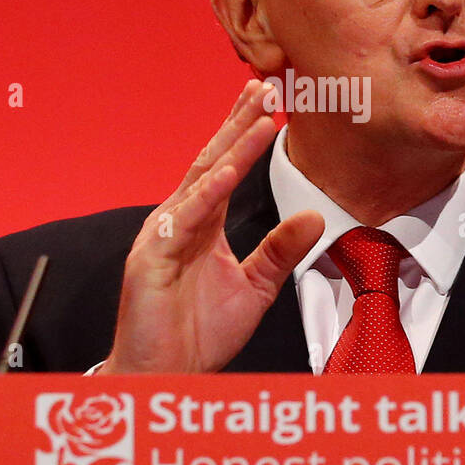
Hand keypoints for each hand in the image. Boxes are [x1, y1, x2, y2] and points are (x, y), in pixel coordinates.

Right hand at [99, 79, 324, 372]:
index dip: (245, 134)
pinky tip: (226, 172)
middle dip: (237, 124)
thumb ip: (280, 251)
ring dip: (230, 149)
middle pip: (211, 161)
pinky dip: (205, 195)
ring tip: (258, 118)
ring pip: (200, 183)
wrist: (165, 376)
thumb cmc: (198, 333)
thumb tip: (315, 216)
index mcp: (200, 224)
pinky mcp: (150, 261)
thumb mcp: (255, 287)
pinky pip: (181, 221)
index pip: (224, 168)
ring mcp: (161, 238)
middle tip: (263, 88)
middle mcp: (178, 221)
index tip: (269, 102)